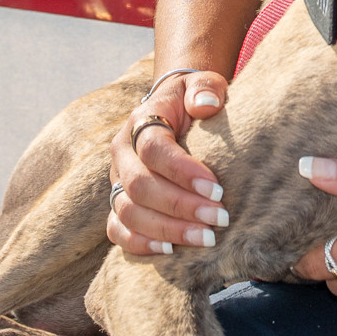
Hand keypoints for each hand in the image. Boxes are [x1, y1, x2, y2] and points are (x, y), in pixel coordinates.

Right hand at [107, 70, 231, 254]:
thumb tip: (205, 104)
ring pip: (128, 213)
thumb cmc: (194, 100)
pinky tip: (172, 251)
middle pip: (139, 186)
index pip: (153, 150)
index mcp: (140, 123)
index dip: (183, 171)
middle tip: (220, 218)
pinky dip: (140, 244)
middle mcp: (121, 154)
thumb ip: (206, 88)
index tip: (218, 189)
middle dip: (181, 206)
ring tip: (207, 238)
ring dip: (168, 229)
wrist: (175, 110)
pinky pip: (117, 231)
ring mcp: (116, 182)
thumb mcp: (204, 85)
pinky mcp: (119, 204)